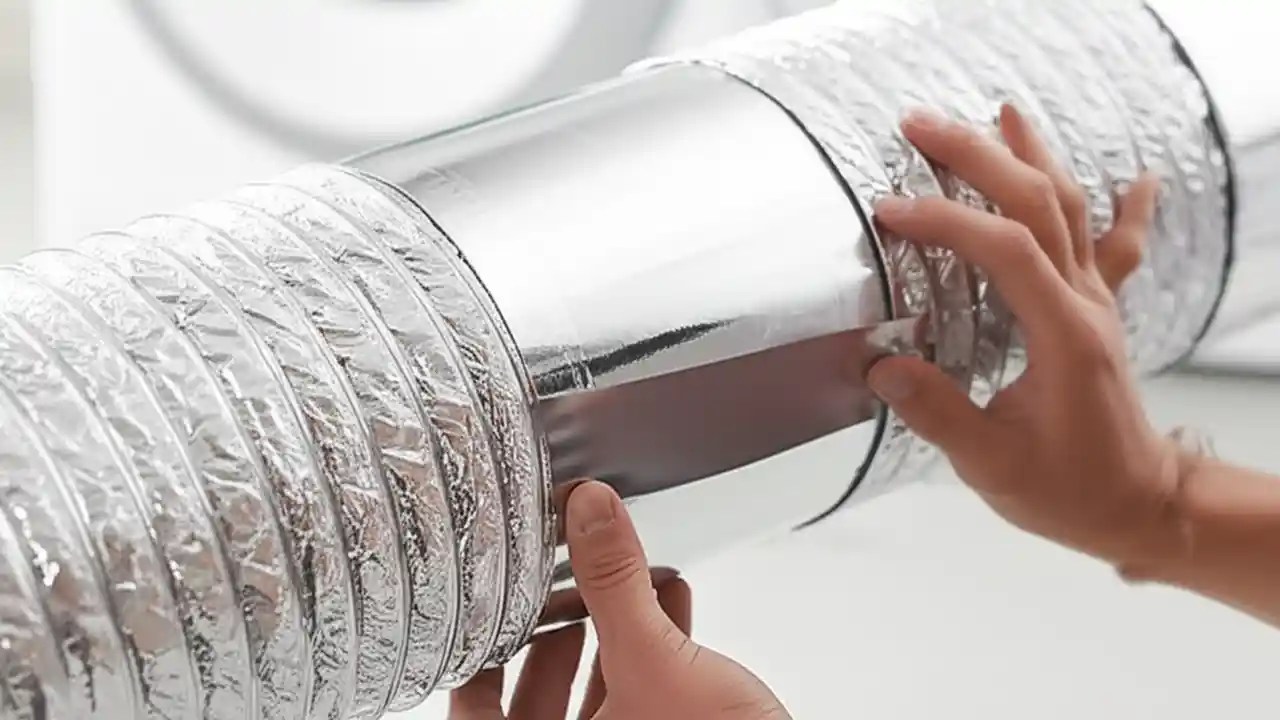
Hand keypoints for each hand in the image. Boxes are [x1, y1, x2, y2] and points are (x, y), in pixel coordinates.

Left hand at [450, 481, 789, 718]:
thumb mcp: (656, 660)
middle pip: (537, 699)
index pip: (476, 712)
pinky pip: (645, 699)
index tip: (491, 605)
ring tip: (618, 583)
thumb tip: (589, 513)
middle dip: (553, 630)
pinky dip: (653, 653)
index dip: (481, 654)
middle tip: (559, 580)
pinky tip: (671, 604)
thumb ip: (615, 583)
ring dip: (609, 635)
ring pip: (597, 699)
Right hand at [868, 105, 1183, 568]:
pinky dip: (1122, 205)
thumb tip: (882, 368)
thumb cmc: (1070, 491)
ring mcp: (1096, 302)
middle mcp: (1085, 305)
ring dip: (1033, 156)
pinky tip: (1136, 178)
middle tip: (922, 126)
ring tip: (1000, 115)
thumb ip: (939, 414)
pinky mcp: (1096, 312)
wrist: (1140, 505)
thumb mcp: (993, 465)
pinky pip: (1111, 245)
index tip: (891, 210)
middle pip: (1041, 204)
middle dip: (980, 156)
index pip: (1007, 251)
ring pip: (1073, 208)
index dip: (948, 221)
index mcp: (1062, 335)